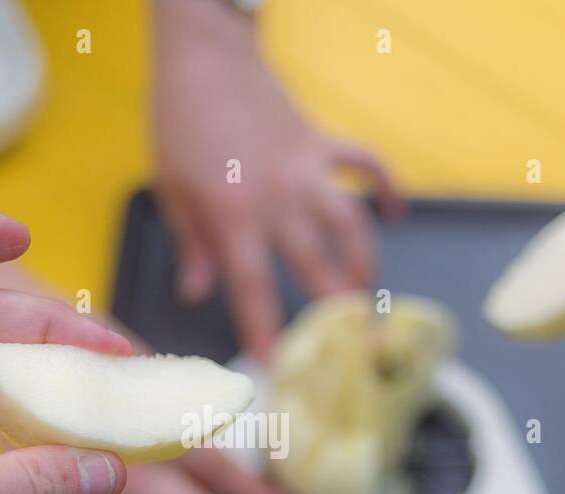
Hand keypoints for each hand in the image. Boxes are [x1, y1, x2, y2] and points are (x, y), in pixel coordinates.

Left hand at [151, 0, 400, 361]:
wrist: (205, 52)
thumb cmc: (179, 120)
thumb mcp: (169, 189)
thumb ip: (192, 246)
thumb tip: (196, 295)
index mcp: (232, 215)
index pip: (252, 288)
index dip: (265, 332)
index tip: (275, 370)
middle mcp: (277, 199)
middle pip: (315, 267)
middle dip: (333, 313)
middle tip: (349, 349)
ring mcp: (306, 170)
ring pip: (352, 224)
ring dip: (365, 263)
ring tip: (367, 294)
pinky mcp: (321, 143)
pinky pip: (367, 165)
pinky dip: (386, 188)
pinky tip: (395, 212)